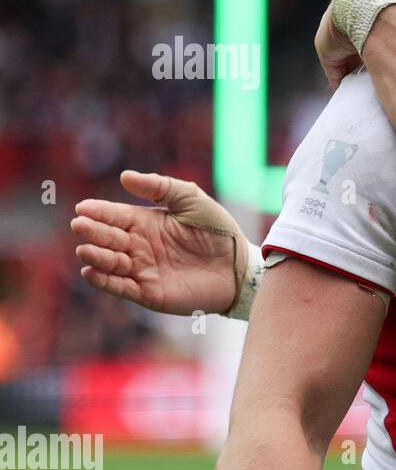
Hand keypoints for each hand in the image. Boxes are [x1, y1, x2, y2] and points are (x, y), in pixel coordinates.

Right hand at [71, 171, 245, 316]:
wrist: (240, 267)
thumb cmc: (218, 231)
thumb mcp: (192, 201)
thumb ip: (161, 187)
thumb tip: (125, 177)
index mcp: (146, 222)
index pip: (115, 216)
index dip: (99, 212)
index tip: (83, 208)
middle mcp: (139, 246)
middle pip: (108, 238)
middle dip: (93, 232)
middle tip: (81, 225)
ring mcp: (143, 270)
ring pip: (110, 263)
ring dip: (96, 256)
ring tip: (86, 249)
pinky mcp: (149, 293)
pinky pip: (121, 287)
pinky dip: (104, 281)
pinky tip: (91, 271)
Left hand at [315, 0, 395, 89]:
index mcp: (363, 0)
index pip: (369, 19)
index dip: (380, 34)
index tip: (391, 45)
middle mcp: (345, 16)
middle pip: (355, 41)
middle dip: (367, 54)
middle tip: (384, 69)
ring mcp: (334, 33)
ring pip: (345, 58)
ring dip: (355, 71)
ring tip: (373, 85)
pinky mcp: (327, 50)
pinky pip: (335, 72)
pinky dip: (343, 83)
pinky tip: (355, 95)